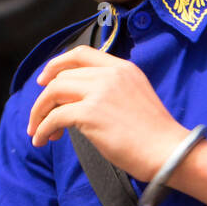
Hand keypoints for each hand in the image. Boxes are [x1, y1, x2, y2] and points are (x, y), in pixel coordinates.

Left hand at [28, 45, 186, 180]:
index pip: (81, 54)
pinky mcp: (90, 113)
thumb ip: (111, 92)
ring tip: (38, 132)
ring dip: (40, 113)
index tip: (44, 79)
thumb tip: (79, 103)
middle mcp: (109, 75)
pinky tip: (43, 140)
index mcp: (122, 68)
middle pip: (61, 76)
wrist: (168, 152)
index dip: (56, 64)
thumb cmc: (155, 135)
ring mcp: (99, 92)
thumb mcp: (135, 98)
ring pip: (53, 93)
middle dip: (44, 98)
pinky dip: (43, 129)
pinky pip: (54, 117)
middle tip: (39, 118)